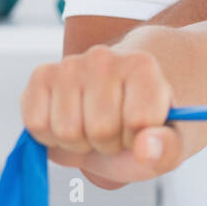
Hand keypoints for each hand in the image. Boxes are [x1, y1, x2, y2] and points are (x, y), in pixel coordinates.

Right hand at [20, 45, 181, 183]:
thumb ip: (168, 148)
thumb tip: (145, 148)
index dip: (138, 140)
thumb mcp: (170, 143)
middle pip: (101, 129)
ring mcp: (70, 64)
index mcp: (143, 66)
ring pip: (66, 131)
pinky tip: (70, 123)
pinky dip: (50, 137)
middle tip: (115, 131)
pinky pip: (36, 124)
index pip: (139, 121)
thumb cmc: (143, 128)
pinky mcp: (41, 76)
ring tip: (92, 127)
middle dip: (108, 144)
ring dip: (79, 143)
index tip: (141, 130)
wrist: (114, 110)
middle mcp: (105, 57)